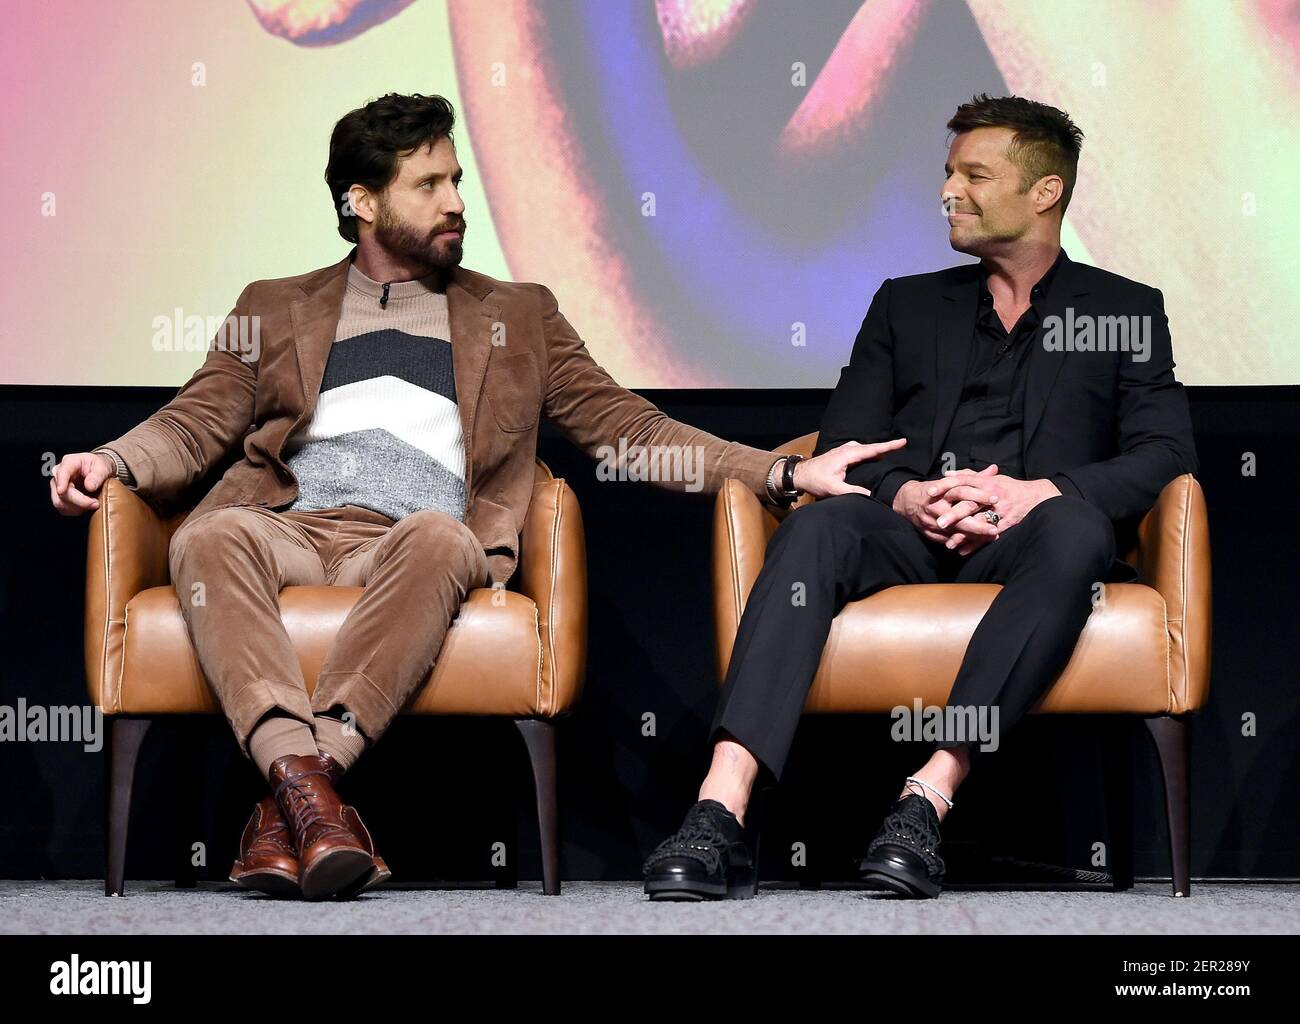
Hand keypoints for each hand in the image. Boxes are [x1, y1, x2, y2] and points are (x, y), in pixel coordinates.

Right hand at [50, 452, 116, 515]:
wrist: (98, 471)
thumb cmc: (99, 466)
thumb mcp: (103, 467)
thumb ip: (97, 476)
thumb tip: (89, 486)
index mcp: (69, 462)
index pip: (62, 473)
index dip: (61, 482)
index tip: (62, 491)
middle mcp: (59, 474)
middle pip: (61, 492)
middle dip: (79, 501)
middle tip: (96, 503)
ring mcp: (57, 486)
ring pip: (60, 502)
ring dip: (78, 507)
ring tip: (93, 504)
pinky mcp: (59, 497)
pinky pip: (63, 509)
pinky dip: (76, 510)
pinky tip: (86, 506)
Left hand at [790, 438, 906, 498]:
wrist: (800, 474)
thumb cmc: (815, 481)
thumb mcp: (833, 489)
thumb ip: (852, 492)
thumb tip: (871, 495)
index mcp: (848, 455)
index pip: (873, 449)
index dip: (889, 445)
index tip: (903, 441)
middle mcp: (847, 449)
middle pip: (872, 447)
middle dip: (887, 446)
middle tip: (901, 446)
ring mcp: (844, 450)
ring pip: (865, 448)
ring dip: (877, 450)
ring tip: (890, 453)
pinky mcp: (841, 454)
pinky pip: (860, 450)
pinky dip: (869, 452)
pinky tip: (871, 458)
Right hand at [893, 465, 1002, 553]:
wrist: (907, 501)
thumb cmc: (932, 490)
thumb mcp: (950, 480)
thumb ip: (973, 477)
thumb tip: (993, 469)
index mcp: (941, 492)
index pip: (962, 492)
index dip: (979, 495)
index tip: (996, 498)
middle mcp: (935, 508)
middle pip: (959, 518)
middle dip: (978, 525)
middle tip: (995, 528)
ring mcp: (932, 523)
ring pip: (955, 532)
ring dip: (974, 536)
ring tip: (991, 537)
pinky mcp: (930, 533)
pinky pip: (948, 540)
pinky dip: (962, 542)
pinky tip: (976, 543)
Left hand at [930, 470, 1061, 539]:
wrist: (1037, 497)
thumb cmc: (1011, 487)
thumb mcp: (992, 478)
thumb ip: (970, 476)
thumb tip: (949, 474)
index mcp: (986, 482)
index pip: (962, 482)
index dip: (946, 485)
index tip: (929, 491)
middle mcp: (992, 496)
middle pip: (969, 504)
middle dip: (954, 514)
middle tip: (939, 522)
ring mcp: (1000, 511)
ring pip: (978, 523)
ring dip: (963, 534)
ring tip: (949, 544)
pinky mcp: (1006, 524)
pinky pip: (989, 535)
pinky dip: (976, 544)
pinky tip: (963, 551)